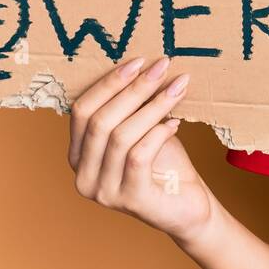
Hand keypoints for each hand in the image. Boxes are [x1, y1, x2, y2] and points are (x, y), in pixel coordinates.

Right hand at [68, 55, 214, 244]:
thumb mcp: (142, 131)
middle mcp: (84, 176)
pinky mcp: (130, 200)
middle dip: (133, 89)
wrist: (188, 208)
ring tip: (176, 88)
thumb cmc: (164, 165)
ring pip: (120, 136)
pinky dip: (157, 133)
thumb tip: (142, 65)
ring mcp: (104, 191)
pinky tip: (176, 123)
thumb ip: (132, 108)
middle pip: (100, 121)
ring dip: (152, 106)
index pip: (81, 112)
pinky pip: (138, 156)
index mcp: (79, 156)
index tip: (138, 61)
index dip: (108, 83)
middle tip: (161, 67)